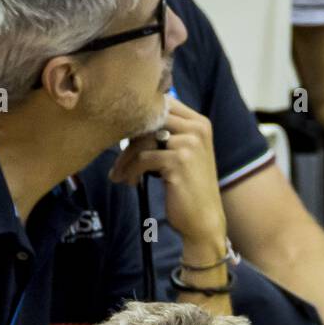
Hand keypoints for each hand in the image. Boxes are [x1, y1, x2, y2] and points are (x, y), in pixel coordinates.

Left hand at [109, 97, 226, 254]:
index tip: (127, 139)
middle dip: (129, 138)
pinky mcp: (178, 161)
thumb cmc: (188, 188)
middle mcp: (197, 128)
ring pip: (142, 140)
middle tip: (120, 159)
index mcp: (199, 123)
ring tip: (120, 174)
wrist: (203, 219)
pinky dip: (130, 172)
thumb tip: (132, 123)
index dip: (140, 120)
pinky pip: (142, 159)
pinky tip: (129, 183)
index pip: (162, 105)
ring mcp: (189, 143)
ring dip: (125, 159)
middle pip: (150, 119)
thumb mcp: (184, 155)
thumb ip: (167, 136)